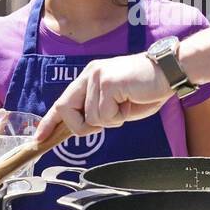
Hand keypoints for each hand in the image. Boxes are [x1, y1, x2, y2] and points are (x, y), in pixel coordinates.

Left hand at [35, 54, 171, 140]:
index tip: (39, 137)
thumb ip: (99, 111)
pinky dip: (119, 117)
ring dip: (111, 120)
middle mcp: (90, 74)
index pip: (63, 101)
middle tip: (107, 121)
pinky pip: (103, 116)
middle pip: (65, 110)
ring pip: (90, 118)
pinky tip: (130, 102)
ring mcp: (97, 77)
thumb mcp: (118, 103)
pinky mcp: (108, 83)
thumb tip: (87, 126)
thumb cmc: (148, 89)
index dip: (49, 121)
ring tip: (127, 104)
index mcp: (90, 77)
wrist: (170, 72)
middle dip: (81, 127)